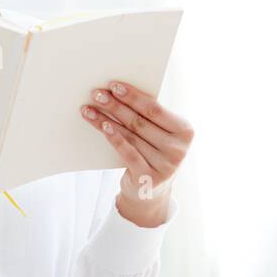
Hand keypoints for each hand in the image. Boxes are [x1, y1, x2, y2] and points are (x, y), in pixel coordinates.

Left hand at [80, 80, 193, 223]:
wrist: (151, 191)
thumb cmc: (154, 152)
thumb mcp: (160, 134)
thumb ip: (150, 116)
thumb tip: (119, 91)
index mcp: (185, 131)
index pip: (155, 109)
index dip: (133, 96)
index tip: (114, 85)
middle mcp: (178, 149)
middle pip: (140, 121)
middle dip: (116, 105)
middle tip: (98, 94)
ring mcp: (165, 166)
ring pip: (130, 136)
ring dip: (107, 120)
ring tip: (90, 108)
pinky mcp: (148, 178)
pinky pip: (127, 152)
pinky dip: (113, 137)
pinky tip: (102, 126)